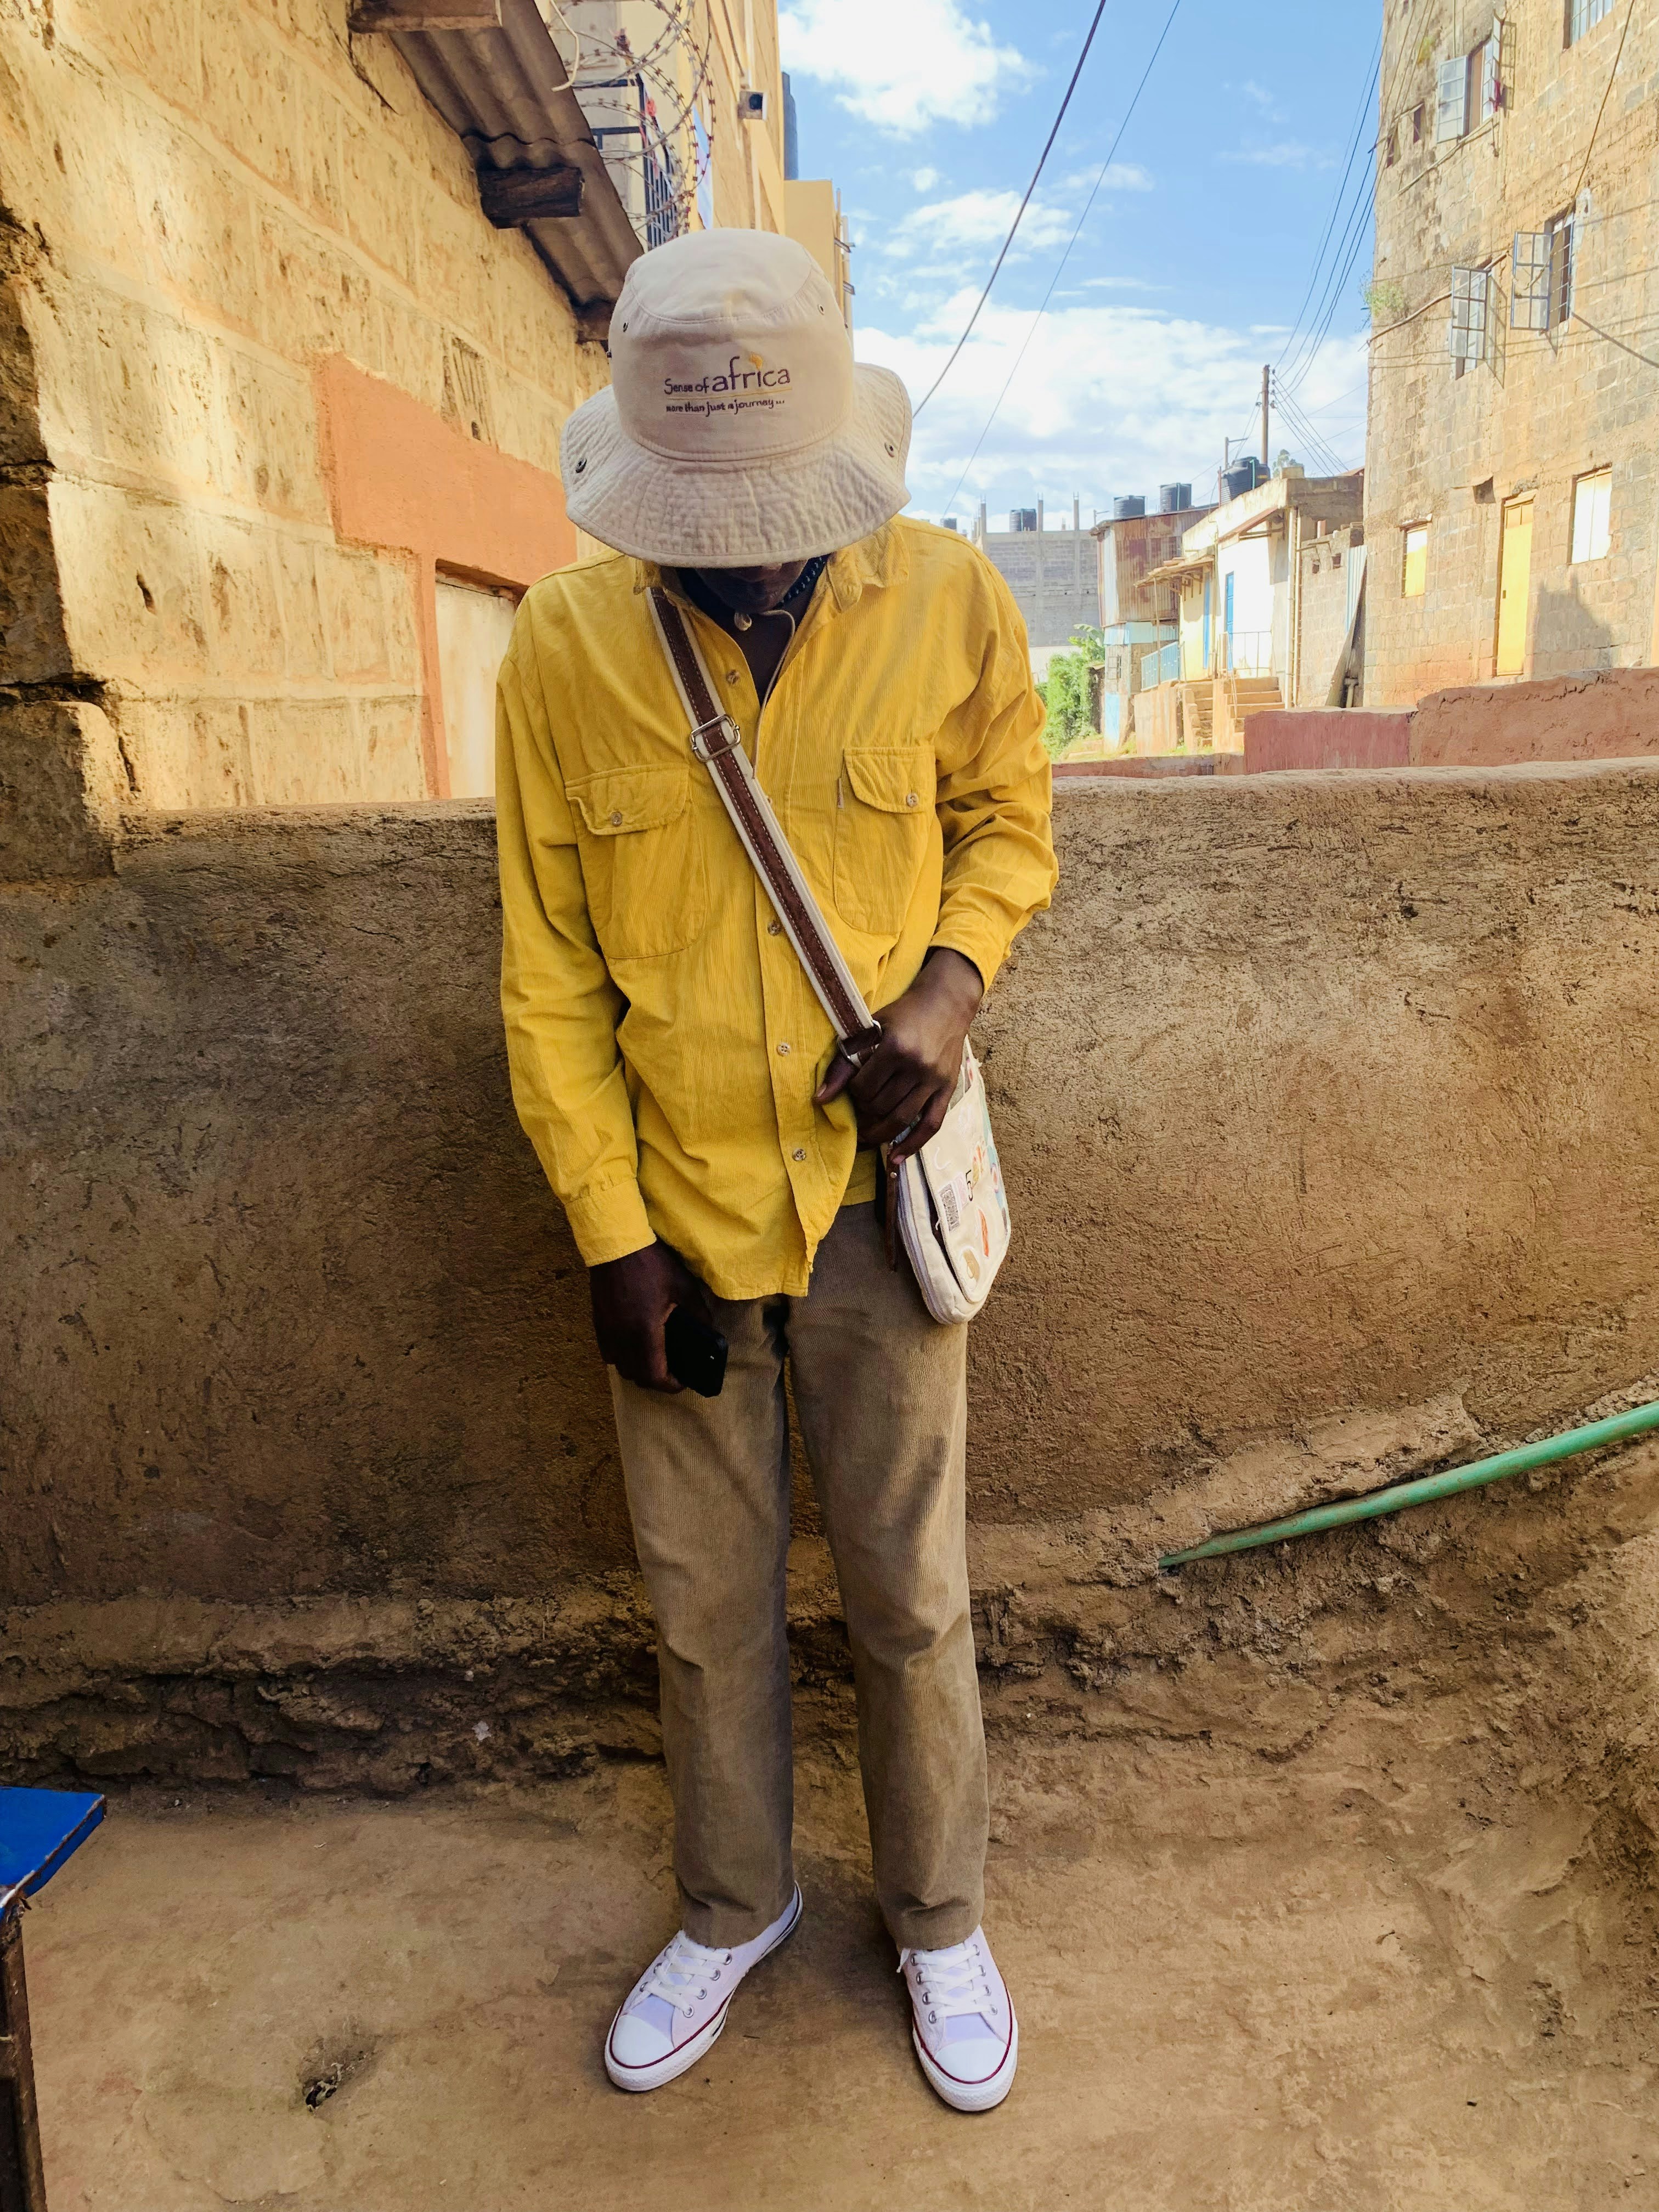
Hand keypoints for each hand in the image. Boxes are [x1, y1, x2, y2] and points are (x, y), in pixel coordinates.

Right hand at [589, 1240, 713, 1392]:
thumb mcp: (683, 1286)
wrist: (615, 1245)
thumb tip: (709, 1331)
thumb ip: (698, 1313)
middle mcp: (622, 1337)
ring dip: (637, 1369)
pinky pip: (608, 1352)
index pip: (655, 1376)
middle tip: (672, 1371)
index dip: (671, 1385)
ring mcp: (607, 1331)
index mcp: (645, 1332)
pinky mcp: (598, 1322)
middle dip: (656, 1380)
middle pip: (636, 1377)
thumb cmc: (651, 1264)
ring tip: (654, 1359)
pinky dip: (622, 1356)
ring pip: (619, 1366)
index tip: (683, 1381)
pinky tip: (633, 1343)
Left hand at [814, 947, 983, 1161]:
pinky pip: (931, 1125)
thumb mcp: (870, 1028)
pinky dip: (913, 1145)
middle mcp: (917, 1066)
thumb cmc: (903, 1014)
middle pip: (880, 1106)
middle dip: (863, 1114)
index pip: (863, 1088)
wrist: (946, 1004)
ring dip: (879, 1134)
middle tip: (856, 1115)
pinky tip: (896, 1159)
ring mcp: (934, 1081)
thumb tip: (819, 1098)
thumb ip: (844, 1061)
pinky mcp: (947, 1090)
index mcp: (895, 1047)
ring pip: (901, 1120)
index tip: (850, 1092)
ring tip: (865, 1139)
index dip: (852, 1094)